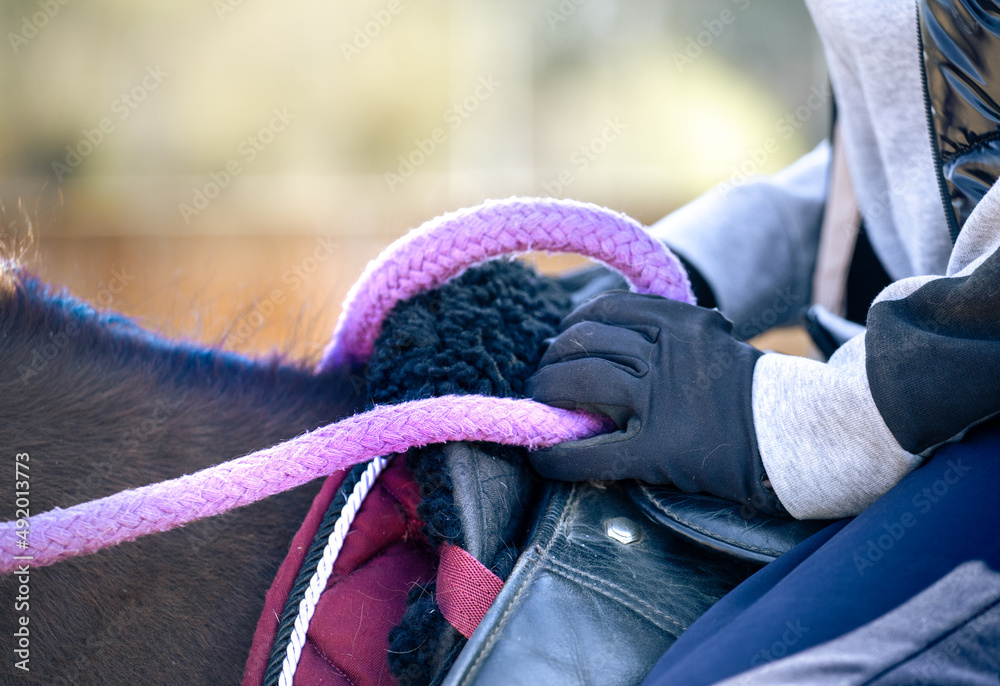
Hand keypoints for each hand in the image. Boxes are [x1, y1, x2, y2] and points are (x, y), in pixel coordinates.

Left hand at [526, 291, 782, 514]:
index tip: (560, 339)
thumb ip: (664, 331)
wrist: (793, 433)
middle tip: (541, 380)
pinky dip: (558, 456)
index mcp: (678, 322)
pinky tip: (543, 458)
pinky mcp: (657, 449)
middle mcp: (665, 353)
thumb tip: (602, 333)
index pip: (605, 309)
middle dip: (551, 361)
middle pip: (584, 344)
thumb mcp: (709, 340)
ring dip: (547, 394)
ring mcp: (660, 401)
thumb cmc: (746, 390)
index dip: (571, 325)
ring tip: (539, 406)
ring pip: (580, 383)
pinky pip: (591, 452)